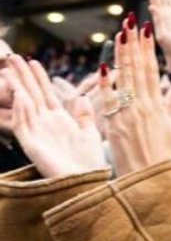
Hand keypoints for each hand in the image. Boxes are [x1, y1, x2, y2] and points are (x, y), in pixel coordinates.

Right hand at [1, 56, 105, 178]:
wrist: (89, 183)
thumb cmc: (89, 162)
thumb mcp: (89, 133)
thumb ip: (84, 115)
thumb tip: (82, 97)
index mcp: (59, 120)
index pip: (45, 94)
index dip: (39, 78)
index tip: (33, 60)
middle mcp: (46, 124)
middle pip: (31, 95)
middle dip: (23, 76)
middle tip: (12, 57)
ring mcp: (38, 134)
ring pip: (25, 106)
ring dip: (18, 89)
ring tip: (11, 71)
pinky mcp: (34, 147)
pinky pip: (25, 127)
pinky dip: (23, 112)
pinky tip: (22, 96)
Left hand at [101, 16, 170, 176]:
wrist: (148, 175)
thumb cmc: (162, 151)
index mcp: (157, 103)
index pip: (152, 68)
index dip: (148, 47)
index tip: (146, 29)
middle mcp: (143, 104)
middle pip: (138, 67)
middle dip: (134, 42)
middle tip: (131, 21)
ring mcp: (128, 112)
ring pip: (124, 77)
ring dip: (122, 54)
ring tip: (120, 33)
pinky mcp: (114, 123)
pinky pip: (109, 99)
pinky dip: (106, 82)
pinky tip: (104, 65)